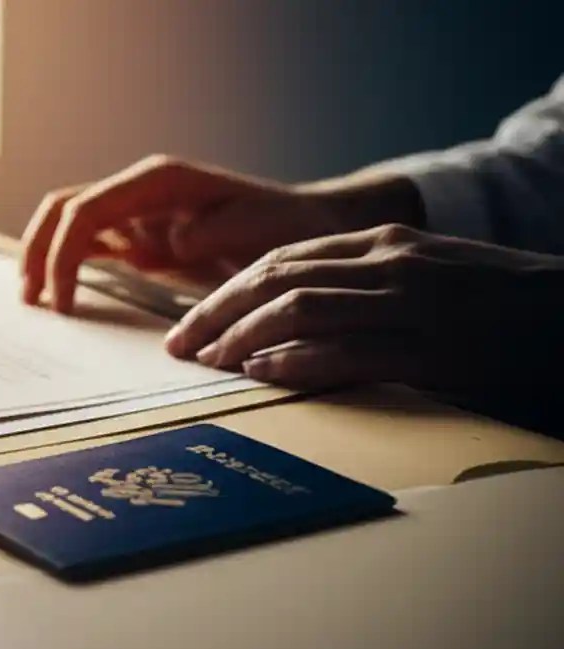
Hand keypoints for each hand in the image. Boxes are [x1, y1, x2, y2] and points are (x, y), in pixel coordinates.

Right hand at [19, 155, 421, 312]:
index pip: (87, 208)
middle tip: (31, 300)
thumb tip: (167, 241)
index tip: (65, 302)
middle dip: (38, 250)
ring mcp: (137, 214)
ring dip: (44, 257)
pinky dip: (68, 268)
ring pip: (69, 225)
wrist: (307, 229)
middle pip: (64, 208)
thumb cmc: (285, 226)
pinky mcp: (141, 240)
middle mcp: (139, 192)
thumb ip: (209, 232)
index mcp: (159, 181)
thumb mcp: (254, 229)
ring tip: (33, 302)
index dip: (64, 253)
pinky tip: (60, 299)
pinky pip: (90, 247)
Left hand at [164, 224, 563, 390]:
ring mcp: (412, 304)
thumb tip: (292, 317)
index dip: (224, 292)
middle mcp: (390, 264)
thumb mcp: (427, 275)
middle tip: (177, 347)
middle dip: (215, 312)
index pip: (280, 260)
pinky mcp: (434, 350)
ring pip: (301, 307)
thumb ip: (364, 285)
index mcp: (384, 245)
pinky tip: (260, 374)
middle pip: (275, 278)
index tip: (189, 325)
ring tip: (207, 362)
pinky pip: (348, 350)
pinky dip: (296, 361)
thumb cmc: (500, 304)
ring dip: (242, 336)